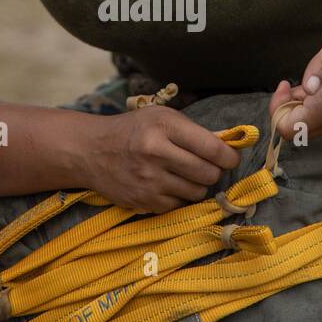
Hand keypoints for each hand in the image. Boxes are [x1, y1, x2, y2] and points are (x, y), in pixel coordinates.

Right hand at [85, 105, 242, 214]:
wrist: (91, 151)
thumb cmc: (133, 130)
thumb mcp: (161, 116)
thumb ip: (194, 130)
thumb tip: (230, 146)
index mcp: (164, 126)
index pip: (212, 148)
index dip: (229, 156)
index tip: (230, 158)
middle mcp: (156, 152)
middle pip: (208, 173)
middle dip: (213, 171)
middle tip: (205, 166)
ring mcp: (149, 180)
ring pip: (197, 192)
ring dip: (196, 185)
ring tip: (183, 174)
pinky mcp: (143, 201)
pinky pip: (178, 204)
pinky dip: (178, 196)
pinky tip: (166, 184)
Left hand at [268, 1, 321, 141]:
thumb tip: (308, 87)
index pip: (291, 129)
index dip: (278, 109)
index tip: (284, 84)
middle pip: (299, 131)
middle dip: (287, 108)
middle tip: (291, 82)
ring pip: (312, 126)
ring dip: (301, 107)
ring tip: (307, 80)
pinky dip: (316, 106)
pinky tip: (321, 84)